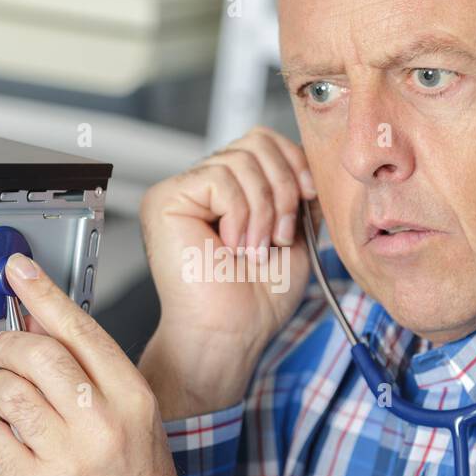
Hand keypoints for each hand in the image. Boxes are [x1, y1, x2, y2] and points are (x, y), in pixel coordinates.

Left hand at [0, 252, 204, 475]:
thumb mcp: (133, 418)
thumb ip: (89, 371)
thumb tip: (39, 323)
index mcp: (132, 398)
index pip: (80, 329)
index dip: (43, 293)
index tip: (19, 271)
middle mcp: (101, 424)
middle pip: (37, 354)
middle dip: (7, 344)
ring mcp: (66, 458)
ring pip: (6, 392)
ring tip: (8, 404)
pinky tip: (5, 439)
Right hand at [138, 127, 315, 418]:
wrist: (231, 333)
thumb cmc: (258, 299)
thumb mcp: (297, 234)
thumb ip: (301, 192)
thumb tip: (311, 160)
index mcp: (231, 190)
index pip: (264, 141)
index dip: (294, 163)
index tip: (310, 198)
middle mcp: (203, 185)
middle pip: (256, 141)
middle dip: (283, 188)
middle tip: (280, 236)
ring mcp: (181, 190)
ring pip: (241, 160)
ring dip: (263, 210)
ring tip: (254, 249)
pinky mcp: (164, 200)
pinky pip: (218, 177)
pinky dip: (239, 214)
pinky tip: (232, 245)